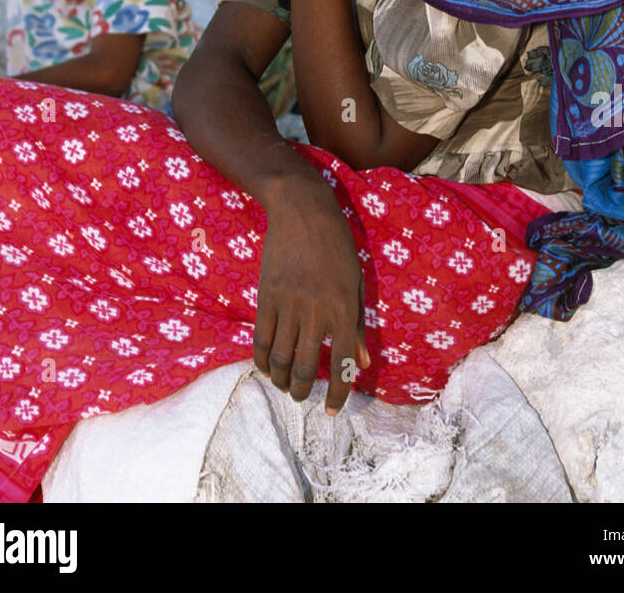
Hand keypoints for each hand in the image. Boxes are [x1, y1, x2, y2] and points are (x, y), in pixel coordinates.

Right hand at [254, 179, 369, 413]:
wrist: (303, 212)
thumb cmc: (337, 245)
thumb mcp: (356, 282)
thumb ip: (358, 325)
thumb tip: (362, 363)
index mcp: (344, 308)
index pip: (342, 363)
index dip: (338, 393)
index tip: (333, 411)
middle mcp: (316, 311)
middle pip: (305, 368)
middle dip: (303, 391)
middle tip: (303, 397)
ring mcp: (288, 305)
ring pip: (281, 359)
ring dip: (282, 380)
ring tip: (286, 385)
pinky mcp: (267, 297)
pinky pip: (261, 339)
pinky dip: (262, 360)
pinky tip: (267, 367)